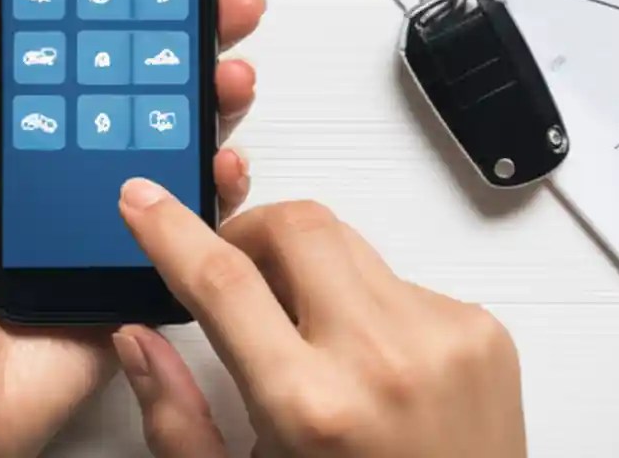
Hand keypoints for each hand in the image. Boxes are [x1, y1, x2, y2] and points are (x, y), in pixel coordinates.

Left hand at [0, 0, 266, 456]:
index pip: (61, 57)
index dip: (101, 11)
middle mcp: (55, 170)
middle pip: (128, 87)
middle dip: (179, 42)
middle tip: (218, 5)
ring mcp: (100, 213)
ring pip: (166, 141)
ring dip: (207, 101)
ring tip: (230, 76)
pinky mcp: (135, 261)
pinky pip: (186, 213)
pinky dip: (217, 184)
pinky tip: (226, 162)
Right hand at [113, 183, 526, 457]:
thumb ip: (177, 418)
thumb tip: (139, 338)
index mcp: (310, 406)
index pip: (223, 282)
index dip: (173, 231)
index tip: (144, 201)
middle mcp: (382, 359)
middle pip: (296, 226)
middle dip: (251, 232)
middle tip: (235, 272)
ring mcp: (441, 336)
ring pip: (347, 242)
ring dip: (308, 268)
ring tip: (308, 336)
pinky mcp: (479, 329)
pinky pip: (396, 277)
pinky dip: (362, 301)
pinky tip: (368, 363)